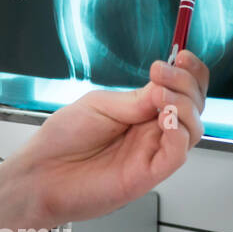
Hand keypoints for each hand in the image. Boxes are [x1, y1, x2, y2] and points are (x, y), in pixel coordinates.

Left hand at [0, 50, 209, 231]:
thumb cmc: (61, 140)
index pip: (179, 90)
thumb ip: (135, 99)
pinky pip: (177, 154)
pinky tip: (165, 120)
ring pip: (192, 129)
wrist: (40, 174)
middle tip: (163, 72)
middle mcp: (150, 132)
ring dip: (184, 106)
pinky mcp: (148, 175)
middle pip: (192, 106)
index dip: (188, 73)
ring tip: (161, 96)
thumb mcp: (97, 105)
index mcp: (140, 111)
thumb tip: (166, 88)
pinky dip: (178, 134)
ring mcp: (151, 153)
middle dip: (186, 84)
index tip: (182, 56)